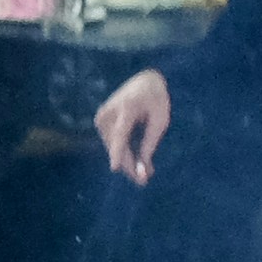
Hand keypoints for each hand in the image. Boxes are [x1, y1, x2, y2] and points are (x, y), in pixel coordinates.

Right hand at [95, 68, 171, 183]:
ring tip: (146, 171)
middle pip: (116, 146)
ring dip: (127, 161)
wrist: (144, 81)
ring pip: (113, 147)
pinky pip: (112, 143)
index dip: (118, 152)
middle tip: (144, 180)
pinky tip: (136, 162)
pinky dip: (123, 153)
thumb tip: (143, 168)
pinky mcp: (100, 121)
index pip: (120, 133)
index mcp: (127, 108)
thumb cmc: (156, 99)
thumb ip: (150, 143)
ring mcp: (102, 117)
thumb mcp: (160, 120)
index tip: (114, 167)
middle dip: (129, 166)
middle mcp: (110, 113)